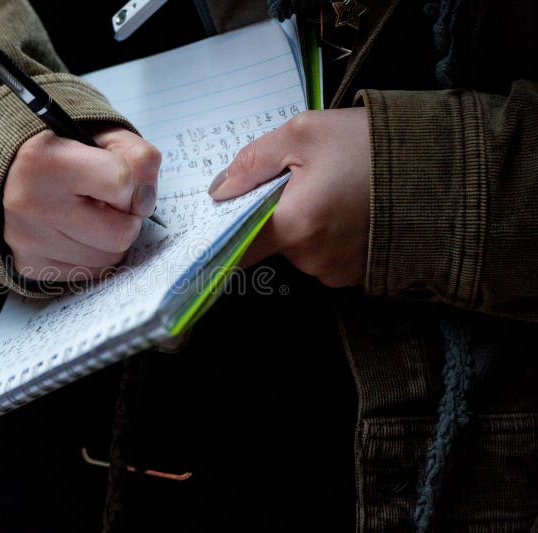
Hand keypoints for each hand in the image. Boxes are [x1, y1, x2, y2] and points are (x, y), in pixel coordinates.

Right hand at [3, 127, 160, 280]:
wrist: (7, 173)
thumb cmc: (63, 154)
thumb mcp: (102, 136)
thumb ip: (139, 159)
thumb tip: (145, 205)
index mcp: (45, 160)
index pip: (121, 182)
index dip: (126, 180)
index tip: (109, 175)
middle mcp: (31, 203)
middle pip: (121, 233)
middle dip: (123, 217)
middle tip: (103, 201)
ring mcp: (28, 240)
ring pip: (108, 258)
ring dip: (109, 239)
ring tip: (87, 215)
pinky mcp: (30, 265)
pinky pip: (89, 273)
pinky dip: (91, 254)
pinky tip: (74, 232)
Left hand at [208, 108, 370, 287]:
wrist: (448, 169)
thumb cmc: (375, 147)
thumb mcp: (306, 133)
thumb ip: (253, 162)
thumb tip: (219, 190)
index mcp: (294, 226)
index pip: (237, 246)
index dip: (226, 230)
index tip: (225, 214)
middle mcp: (313, 259)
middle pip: (271, 241)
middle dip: (276, 212)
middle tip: (301, 178)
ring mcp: (338, 271)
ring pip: (300, 247)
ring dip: (305, 222)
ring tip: (334, 188)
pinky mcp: (358, 275)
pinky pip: (326, 255)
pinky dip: (329, 234)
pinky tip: (350, 207)